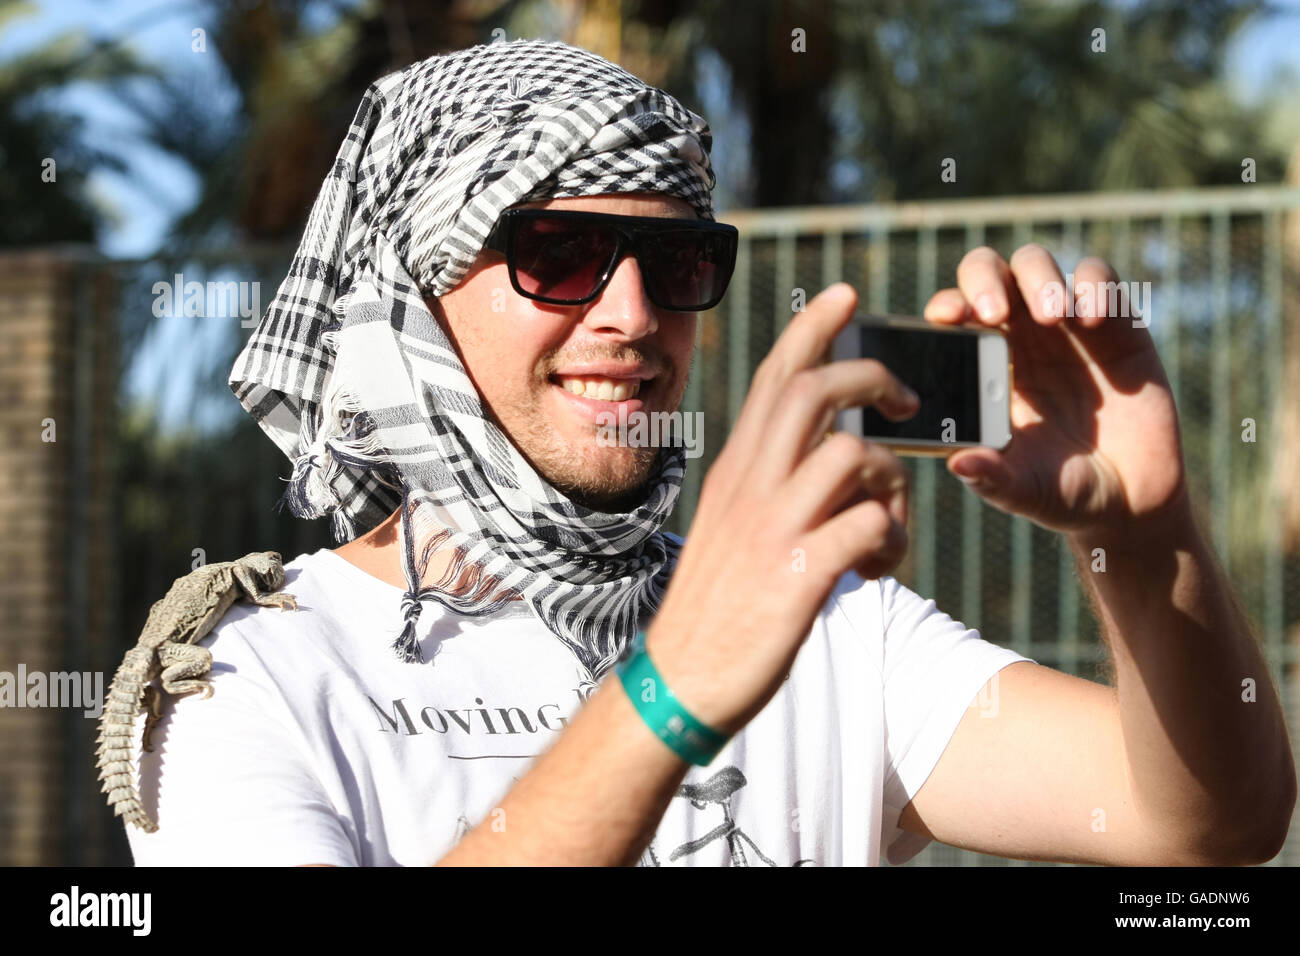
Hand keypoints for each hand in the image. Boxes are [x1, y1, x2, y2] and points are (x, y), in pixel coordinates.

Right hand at [649, 282, 918, 735]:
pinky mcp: (799, 574)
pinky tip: (881, 566)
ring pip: (856, 457)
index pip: (776, 377)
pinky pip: (871, 526)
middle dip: (873, 379)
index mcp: (737, 469)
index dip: (815, 328)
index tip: (848, 296)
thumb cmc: (715, 605)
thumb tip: (827, 457)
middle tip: (907, 401)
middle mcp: (751, 485)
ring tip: (888, 526)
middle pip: (816, 392)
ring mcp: (773, 528)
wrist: (680, 678)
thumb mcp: (731, 526)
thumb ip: (769, 485)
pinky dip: (893, 540)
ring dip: (892, 484)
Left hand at [923, 245, 1187, 538]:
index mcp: (983, 366)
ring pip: (1038, 263)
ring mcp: (1067, 325)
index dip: (947, 304)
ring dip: (1040, 277)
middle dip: (987, 278)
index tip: (949, 318)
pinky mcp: (1118, 324)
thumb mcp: (1023, 490)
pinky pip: (1100, 276)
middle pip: (990, 271)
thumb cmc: (1062, 493)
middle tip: (997, 313)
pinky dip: (1093, 284)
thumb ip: (992, 477)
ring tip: (1054, 317)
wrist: (1130, 501)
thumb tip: (958, 462)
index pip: (954, 314)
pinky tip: (1092, 321)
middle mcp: (1018, 337)